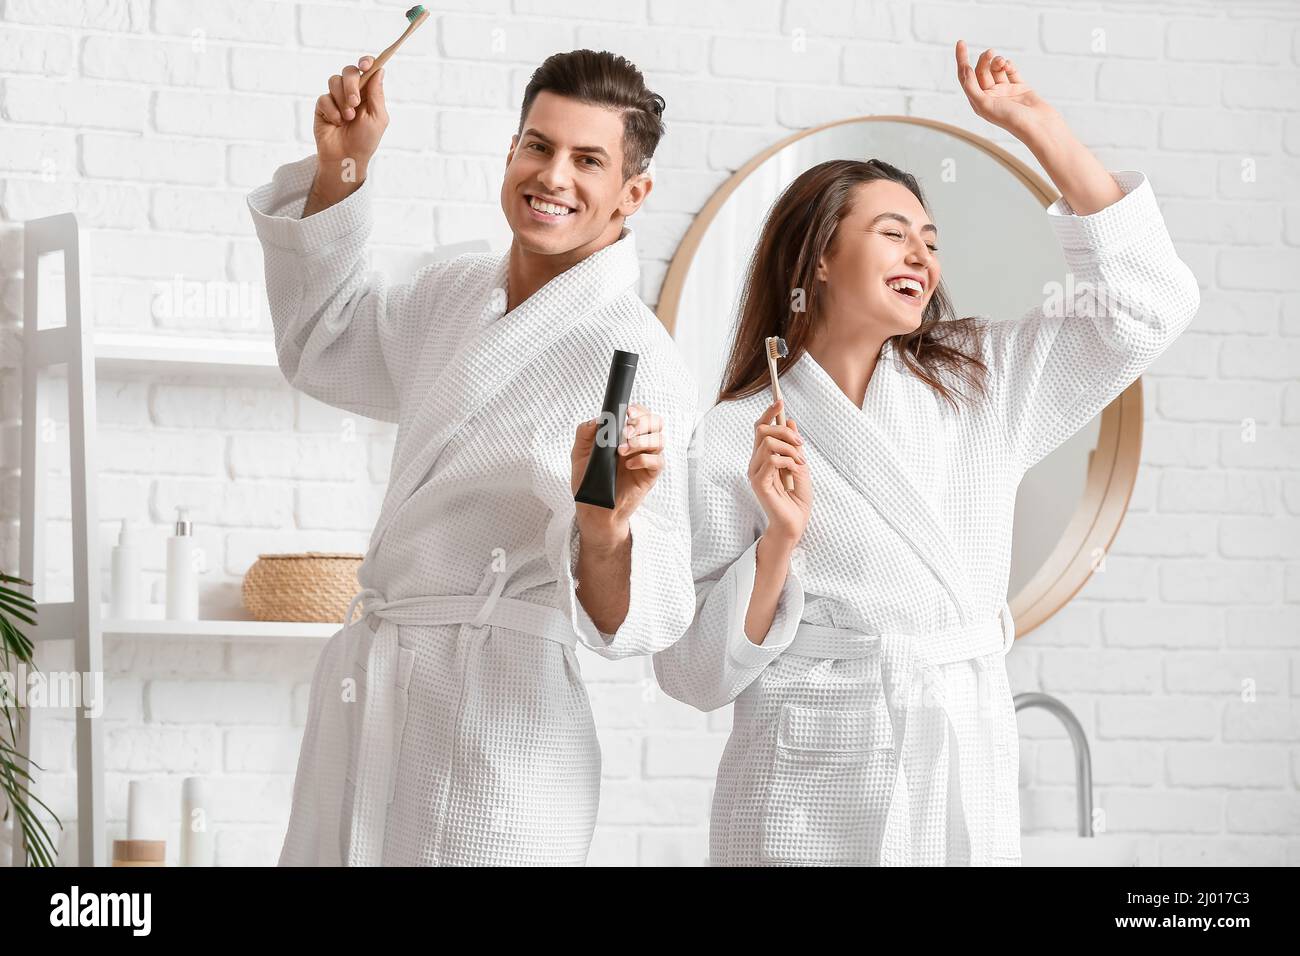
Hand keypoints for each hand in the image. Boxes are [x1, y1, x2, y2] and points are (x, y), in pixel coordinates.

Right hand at [312, 55, 388, 191]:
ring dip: (342, 100)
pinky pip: (324, 98)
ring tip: (348, 118)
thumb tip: (380, 70)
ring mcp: (336, 98)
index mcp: (368, 93)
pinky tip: (336, 123)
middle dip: (351, 84)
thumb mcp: (377, 118)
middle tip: (355, 103)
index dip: (366, 62)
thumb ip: (377, 94)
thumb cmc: (365, 140)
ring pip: (334, 81)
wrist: (346, 158)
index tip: (365, 64)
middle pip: (349, 71)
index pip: (367, 69)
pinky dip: (332, 111)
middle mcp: (352, 92)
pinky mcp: (323, 106)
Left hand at [571, 403, 663, 547]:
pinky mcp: (650, 475)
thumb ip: (584, 433)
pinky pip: (658, 461)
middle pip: (656, 422)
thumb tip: (598, 419)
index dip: (639, 410)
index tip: (627, 412)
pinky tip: (629, 464)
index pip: (641, 414)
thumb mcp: (579, 453)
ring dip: (642, 440)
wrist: (593, 508)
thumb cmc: (588, 479)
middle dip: (643, 422)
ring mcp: (646, 459)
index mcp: (625, 435)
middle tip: (626, 431)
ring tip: (622, 451)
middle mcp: (639, 444)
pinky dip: (644, 459)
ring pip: (659, 440)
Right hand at [748, 399, 810, 547]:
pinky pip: (772, 460)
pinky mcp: (759, 483)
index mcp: (763, 458)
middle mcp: (756, 463)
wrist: (796, 523)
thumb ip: (793, 445)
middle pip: (762, 430)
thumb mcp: (800, 465)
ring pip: (768, 443)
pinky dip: (788, 461)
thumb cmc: (797, 499)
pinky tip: (795, 471)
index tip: (780, 402)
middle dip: (784, 432)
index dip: (768, 413)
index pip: (759, 429)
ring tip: (800, 463)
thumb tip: (789, 421)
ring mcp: (755, 472)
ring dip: (790, 449)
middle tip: (800, 445)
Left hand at [954, 39, 1063, 140]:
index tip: (961, 42)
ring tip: (1002, 61)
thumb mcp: (985, 105)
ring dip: (997, 61)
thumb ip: (972, 88)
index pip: (966, 77)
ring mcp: (1005, 92)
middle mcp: (990, 96)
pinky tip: (1009, 66)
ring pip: (997, 69)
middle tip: (990, 53)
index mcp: (979, 101)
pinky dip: (1010, 65)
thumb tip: (965, 71)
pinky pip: (1012, 71)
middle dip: (984, 59)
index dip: (961, 60)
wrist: (1038, 124)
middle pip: (981, 71)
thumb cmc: (1010, 119)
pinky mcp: (1020, 87)